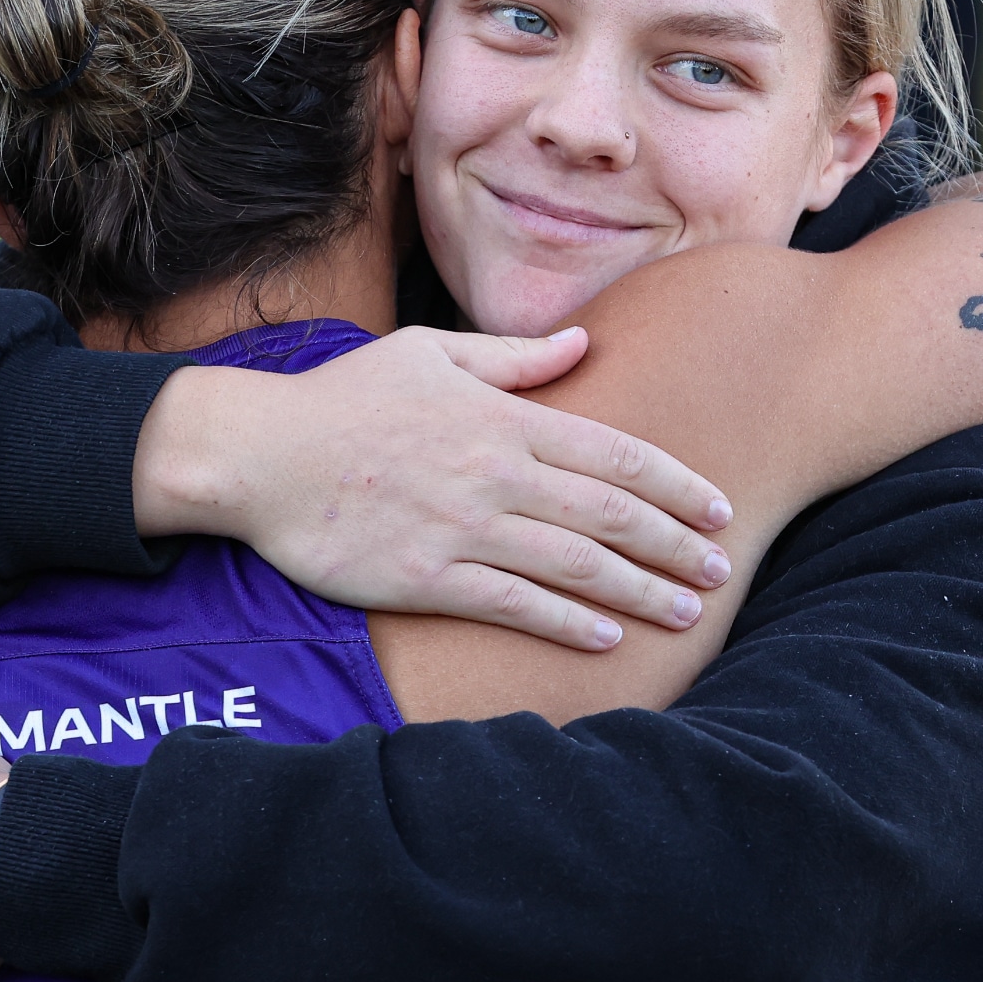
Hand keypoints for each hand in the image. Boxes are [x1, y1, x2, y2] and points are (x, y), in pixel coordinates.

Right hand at [137, 326, 733, 649]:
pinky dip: (569, 621)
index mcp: (502, 418)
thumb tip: (585, 344)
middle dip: (677, 543)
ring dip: (642, 590)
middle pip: (611, 515)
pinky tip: (608, 637)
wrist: (258, 453)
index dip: (676, 484)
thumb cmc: (344, 399)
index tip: (719, 507)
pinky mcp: (427, 576)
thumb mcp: (431, 354)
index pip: (614, 454)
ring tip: (688, 609)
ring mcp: (463, 527)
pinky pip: (514, 603)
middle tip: (725, 567)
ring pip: (575, 565)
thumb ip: (514, 358)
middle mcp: (494, 473)